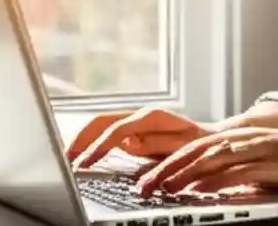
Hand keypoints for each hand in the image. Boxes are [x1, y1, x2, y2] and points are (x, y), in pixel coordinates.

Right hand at [68, 108, 216, 167]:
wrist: (212, 139)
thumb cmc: (200, 145)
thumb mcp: (182, 147)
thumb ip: (156, 144)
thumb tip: (129, 143)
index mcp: (152, 117)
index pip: (116, 130)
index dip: (98, 147)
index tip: (83, 163)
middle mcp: (141, 114)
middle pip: (101, 120)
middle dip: (81, 138)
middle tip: (65, 159)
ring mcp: (135, 120)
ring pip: (100, 123)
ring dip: (82, 138)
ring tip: (66, 157)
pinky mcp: (133, 129)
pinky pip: (106, 132)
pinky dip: (91, 141)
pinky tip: (81, 154)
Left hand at [135, 128, 277, 195]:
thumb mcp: (263, 166)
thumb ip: (237, 172)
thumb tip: (208, 188)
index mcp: (240, 138)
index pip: (194, 149)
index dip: (167, 162)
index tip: (146, 179)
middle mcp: (245, 139)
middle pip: (195, 152)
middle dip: (165, 169)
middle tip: (142, 187)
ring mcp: (258, 149)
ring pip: (211, 159)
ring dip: (182, 174)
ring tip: (161, 188)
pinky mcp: (273, 162)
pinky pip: (238, 171)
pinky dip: (215, 180)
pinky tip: (199, 189)